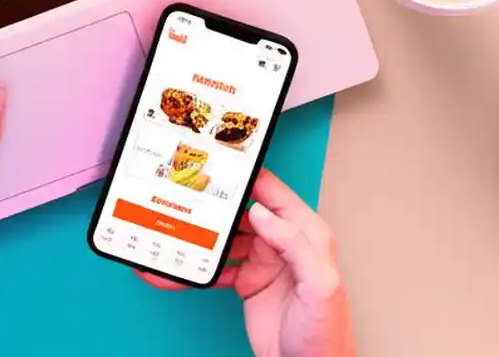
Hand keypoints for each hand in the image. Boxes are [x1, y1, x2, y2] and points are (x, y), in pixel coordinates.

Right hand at [137, 170, 354, 356]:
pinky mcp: (247, 282)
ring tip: (172, 234)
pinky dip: (194, 270)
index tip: (219, 166)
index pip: (272, 192)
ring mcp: (262, 262)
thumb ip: (294, 244)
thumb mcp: (320, 284)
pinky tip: (176, 270)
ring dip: (197, 239)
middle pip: (240, 212)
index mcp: (304, 233)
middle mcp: (282, 242)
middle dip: (212, 207)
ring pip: (223, 240)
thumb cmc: (327, 333)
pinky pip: (216, 269)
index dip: (246, 176)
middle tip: (184, 198)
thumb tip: (262, 212)